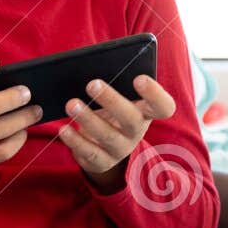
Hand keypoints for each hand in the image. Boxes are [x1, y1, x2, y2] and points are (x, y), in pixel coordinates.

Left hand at [58, 75, 176, 193]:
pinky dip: (76, 141)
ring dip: (88, 119)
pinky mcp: (102, 162)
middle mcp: (137, 131)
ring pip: (107, 136)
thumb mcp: (117, 96)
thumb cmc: (110, 109)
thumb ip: (114, 81)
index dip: (154, 94)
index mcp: (146, 111)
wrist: (102, 143)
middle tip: (92, 83)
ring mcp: (121, 149)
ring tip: (71, 104)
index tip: (139, 78)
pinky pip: (90, 153)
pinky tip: (64, 129)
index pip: (163, 106)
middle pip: (132, 120)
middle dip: (112, 101)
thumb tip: (91, 65)